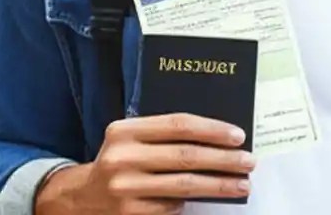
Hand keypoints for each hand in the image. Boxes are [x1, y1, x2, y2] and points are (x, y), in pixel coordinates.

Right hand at [36, 114, 255, 214]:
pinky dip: (191, 202)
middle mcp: (122, 157)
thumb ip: (163, 135)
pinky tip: (206, 198)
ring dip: (219, 185)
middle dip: (223, 160)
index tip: (238, 136)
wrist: (82, 198)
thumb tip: (216, 138)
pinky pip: (172, 207)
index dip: (211, 129)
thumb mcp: (131, 140)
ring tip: (242, 184)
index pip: (178, 125)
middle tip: (249, 161)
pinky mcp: (130, 214)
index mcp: (124, 131)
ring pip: (185, 185)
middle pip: (186, 156)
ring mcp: (125, 188)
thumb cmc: (119, 161)